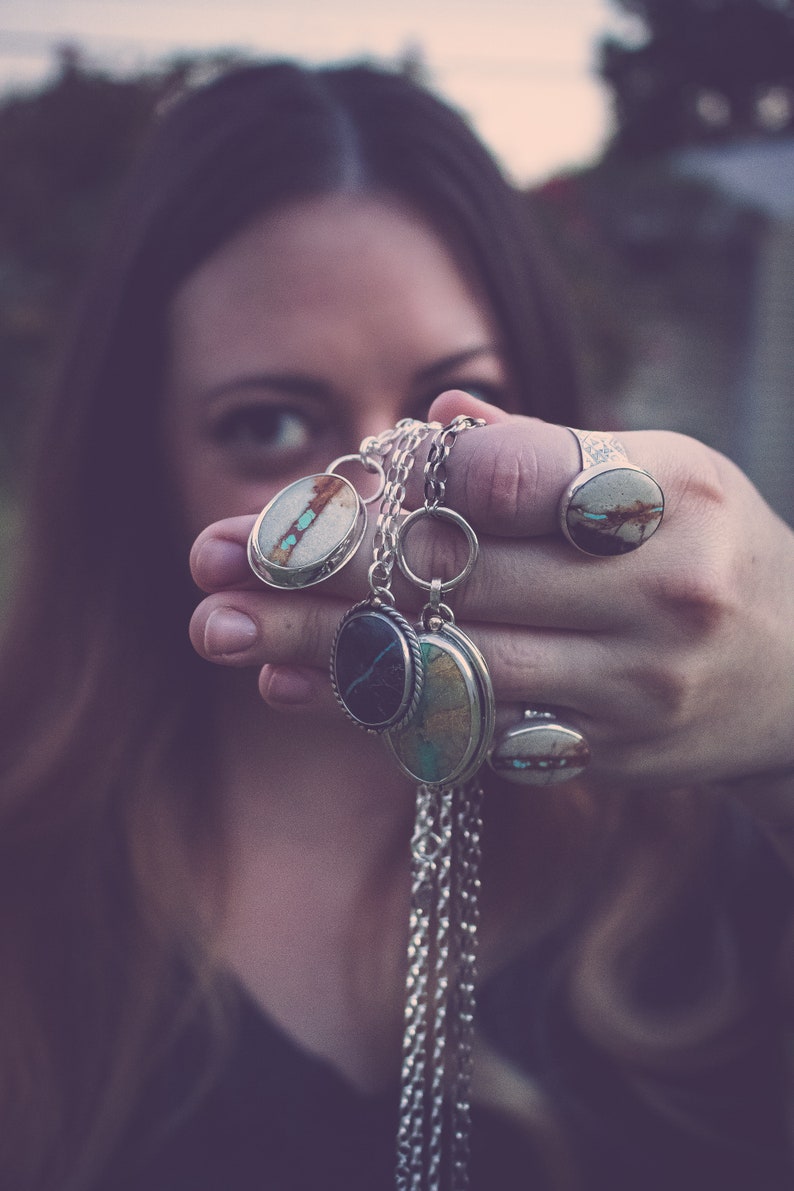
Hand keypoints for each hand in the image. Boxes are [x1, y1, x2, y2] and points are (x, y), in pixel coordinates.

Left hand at [189, 391, 793, 788]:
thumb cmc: (713, 544)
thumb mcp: (664, 467)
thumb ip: (550, 445)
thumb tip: (439, 414)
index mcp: (661, 498)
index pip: (507, 479)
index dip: (394, 485)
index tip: (300, 499)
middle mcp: (650, 596)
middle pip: (451, 580)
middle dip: (316, 570)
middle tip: (206, 561)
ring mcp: (629, 690)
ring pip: (447, 667)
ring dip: (322, 650)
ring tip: (222, 633)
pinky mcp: (606, 754)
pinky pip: (475, 734)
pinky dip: (379, 711)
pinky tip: (297, 690)